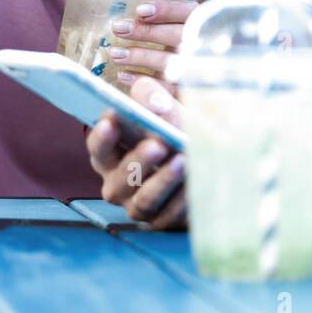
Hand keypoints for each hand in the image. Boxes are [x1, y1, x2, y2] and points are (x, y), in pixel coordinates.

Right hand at [87, 76, 187, 228]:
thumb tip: (147, 92)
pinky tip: (195, 181)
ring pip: (143, 199)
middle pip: (120, 177)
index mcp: (112, 155)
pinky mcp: (163, 220)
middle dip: (138, 160)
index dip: (103, 136)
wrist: (212, 164)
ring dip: (163, 180)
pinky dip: (182, 197)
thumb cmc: (180, 133)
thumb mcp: (173, 114)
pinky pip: (169, 214)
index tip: (112, 120)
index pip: (99, 148)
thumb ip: (158, 103)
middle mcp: (119, 183)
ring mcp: (139, 205)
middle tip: (157, 145)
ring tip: (181, 161)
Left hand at [107, 0, 198, 85]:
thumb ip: (169, 22)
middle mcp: (204, 46)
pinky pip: (163, 86)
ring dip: (139, 56)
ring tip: (115, 54)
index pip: (188, 13)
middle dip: (146, 32)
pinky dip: (141, 79)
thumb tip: (137, 15)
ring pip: (168, 61)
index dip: (166, 10)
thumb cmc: (186, 47)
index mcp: (205, 25)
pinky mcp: (187, 91)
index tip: (140, 10)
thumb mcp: (183, 30)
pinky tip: (123, 75)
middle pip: (176, 36)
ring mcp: (197, 69)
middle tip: (119, 28)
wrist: (212, 91)